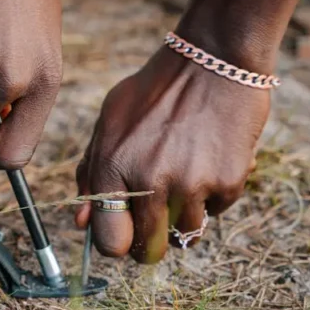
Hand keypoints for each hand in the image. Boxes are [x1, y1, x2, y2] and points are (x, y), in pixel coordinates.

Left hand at [74, 47, 268, 261]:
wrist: (214, 60)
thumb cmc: (155, 91)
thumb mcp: (110, 121)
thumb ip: (91, 172)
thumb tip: (81, 223)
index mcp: (113, 166)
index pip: (109, 241)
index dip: (117, 243)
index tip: (124, 234)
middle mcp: (150, 181)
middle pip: (148, 248)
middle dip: (149, 243)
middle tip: (155, 225)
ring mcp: (192, 184)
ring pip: (185, 234)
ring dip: (183, 217)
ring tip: (184, 181)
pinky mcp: (228, 182)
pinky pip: (216, 212)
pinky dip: (212, 197)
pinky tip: (208, 162)